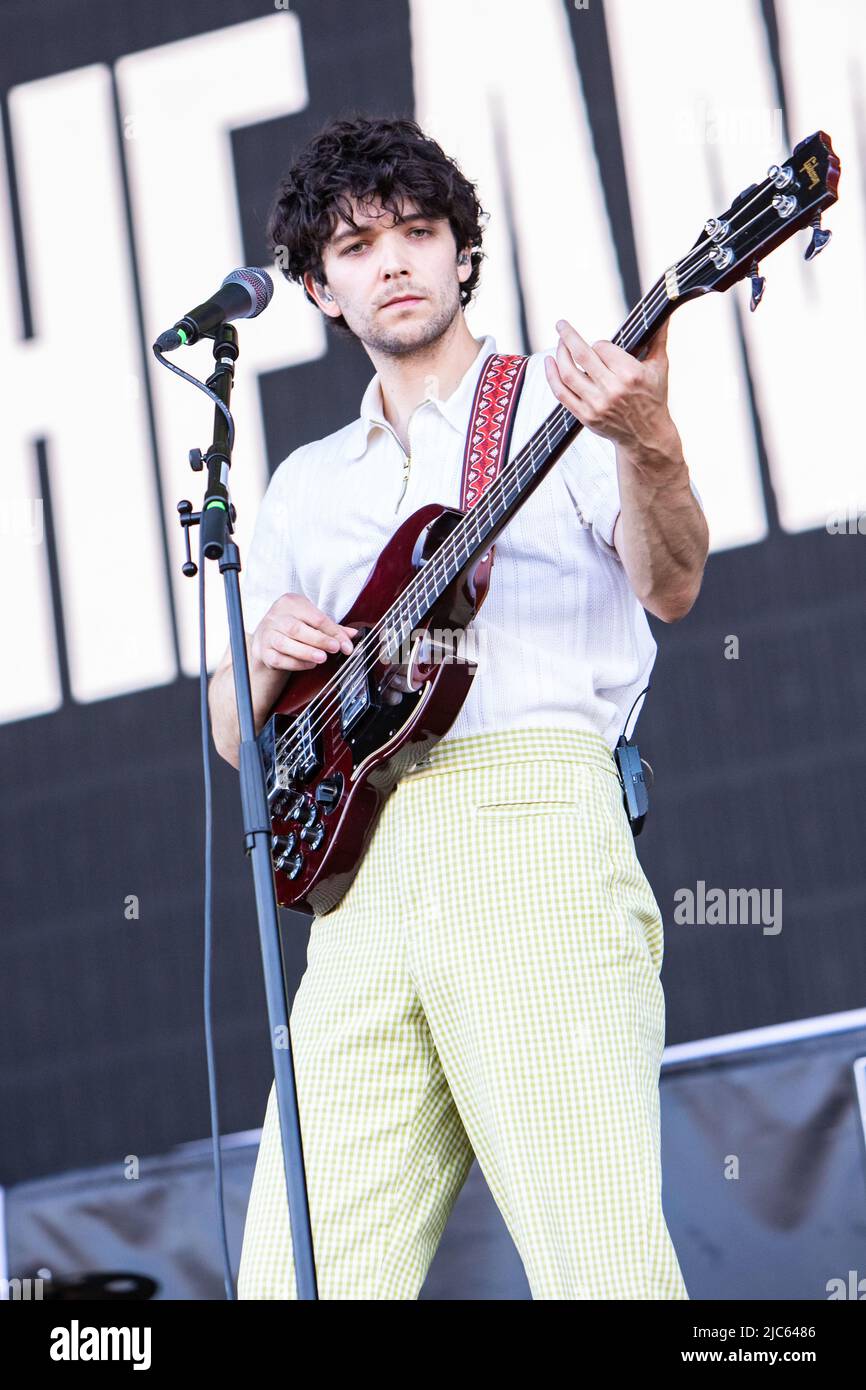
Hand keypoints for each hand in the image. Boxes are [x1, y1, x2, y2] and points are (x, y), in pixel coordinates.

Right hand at [251, 593, 356, 672]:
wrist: (267, 635)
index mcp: (291, 602)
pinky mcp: (263, 651)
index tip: (346, 645)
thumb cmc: (294, 624)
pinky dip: (295, 663)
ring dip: (305, 652)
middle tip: (335, 648)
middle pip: (297, 628)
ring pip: (285, 643)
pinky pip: (278, 659)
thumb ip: (332, 628)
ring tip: (322, 658)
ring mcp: (267, 633)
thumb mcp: (312, 620)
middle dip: (319, 640)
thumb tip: (352, 635)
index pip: (316, 617)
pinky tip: (309, 664)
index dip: (333, 632)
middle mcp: (276, 616)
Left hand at [544, 317, 675, 453]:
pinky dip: (552, 376)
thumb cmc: (653, 397)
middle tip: (561, 325)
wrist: (646, 436)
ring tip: (559, 344)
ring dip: (559, 354)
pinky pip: (561, 394)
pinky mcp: (585, 416)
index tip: (602, 347)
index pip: (602, 347)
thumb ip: (659, 337)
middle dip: (568, 336)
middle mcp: (613, 389)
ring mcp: (597, 404)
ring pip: (568, 373)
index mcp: (631, 374)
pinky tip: (549, 363)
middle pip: (582, 355)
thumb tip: (664, 312)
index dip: (600, 344)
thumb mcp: (660, 367)